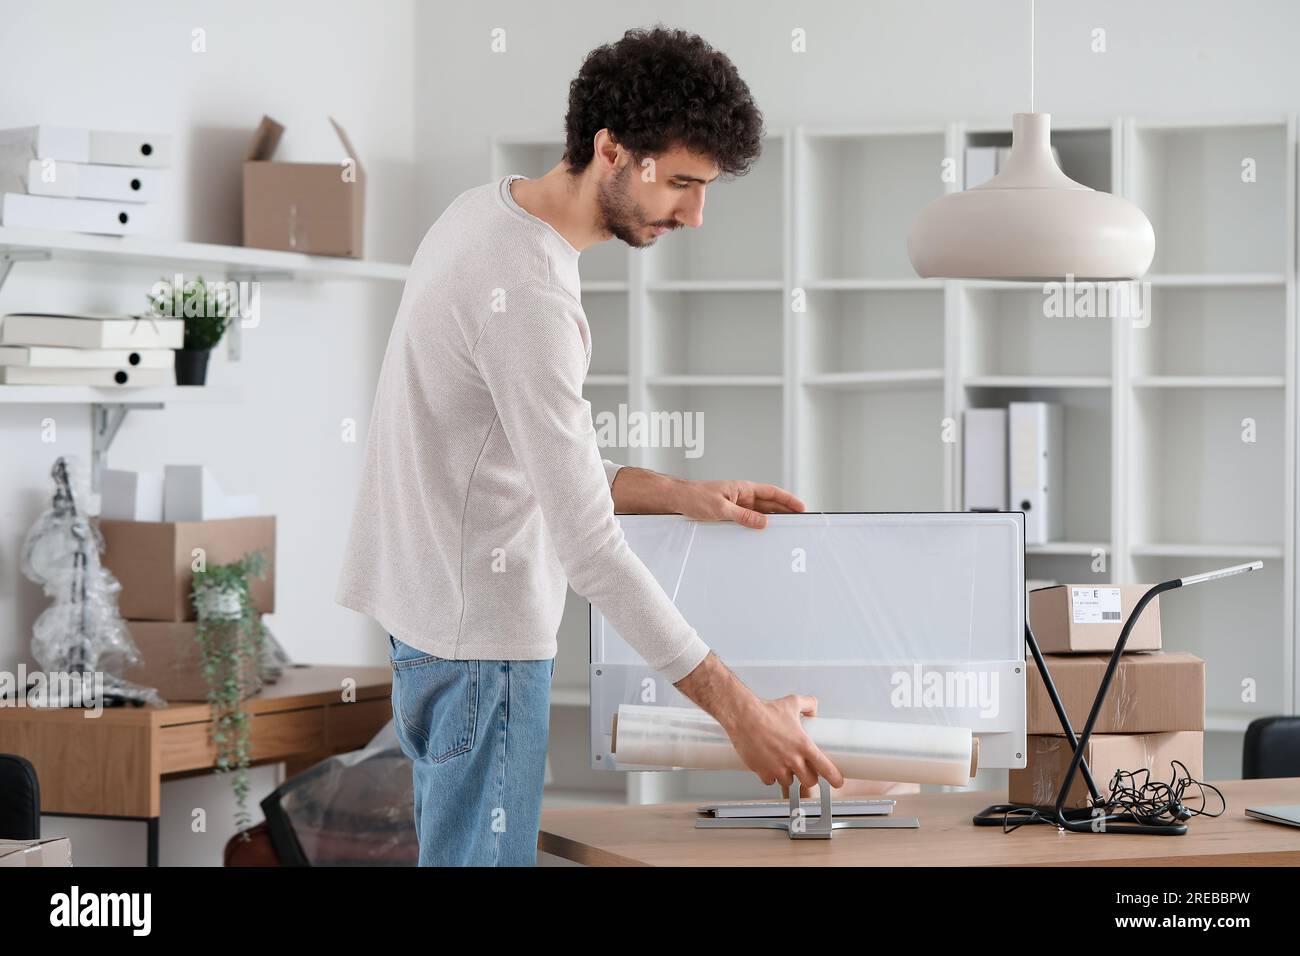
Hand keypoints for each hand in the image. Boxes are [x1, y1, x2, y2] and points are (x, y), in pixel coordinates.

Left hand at [673, 479, 805, 528]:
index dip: (788, 499)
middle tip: (798, 521)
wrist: (675, 500)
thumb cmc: (694, 497)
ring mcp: (736, 504)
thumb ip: (743, 516)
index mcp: (742, 488)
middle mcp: (741, 495)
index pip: (771, 492)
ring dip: (771, 520)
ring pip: (759, 513)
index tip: (801, 507)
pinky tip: (761, 534)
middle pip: (769, 504)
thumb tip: (763, 522)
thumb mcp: (720, 508)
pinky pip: (747, 519)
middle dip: (784, 511)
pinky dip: (756, 526)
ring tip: (784, 530)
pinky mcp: (729, 513)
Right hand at [721, 694, 844, 796]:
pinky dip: (771, 776)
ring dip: (788, 776)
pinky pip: (771, 781)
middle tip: (805, 770)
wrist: (743, 716)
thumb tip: (813, 711)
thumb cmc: (765, 711)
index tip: (837, 782)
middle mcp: (792, 759)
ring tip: (784, 765)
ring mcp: (777, 768)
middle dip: (809, 777)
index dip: (834, 778)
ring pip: (789, 783)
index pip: (825, 768)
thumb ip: (808, 705)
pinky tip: (769, 766)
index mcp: (803, 745)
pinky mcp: (762, 772)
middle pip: (810, 781)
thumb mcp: (793, 702)